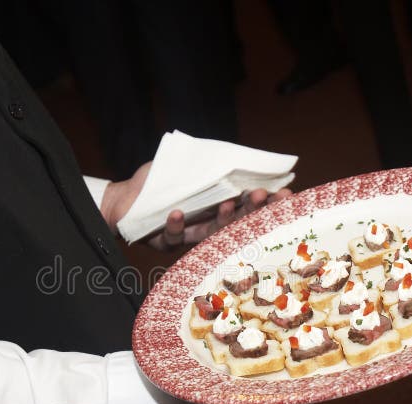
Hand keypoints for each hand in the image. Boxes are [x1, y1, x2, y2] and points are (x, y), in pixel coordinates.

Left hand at [101, 162, 291, 250]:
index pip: (248, 204)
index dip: (268, 201)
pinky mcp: (165, 242)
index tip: (287, 193)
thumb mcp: (186, 166)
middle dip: (253, 209)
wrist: (124, 199)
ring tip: (228, 204)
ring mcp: (188, 236)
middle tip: (265, 196)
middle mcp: (207, 225)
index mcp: (217, 207)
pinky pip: (172, 236)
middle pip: (237, 220)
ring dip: (221, 219)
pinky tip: (176, 213)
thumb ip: (208, 163)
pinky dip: (174, 224)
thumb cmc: (158, 183)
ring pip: (210, 232)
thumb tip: (237, 154)